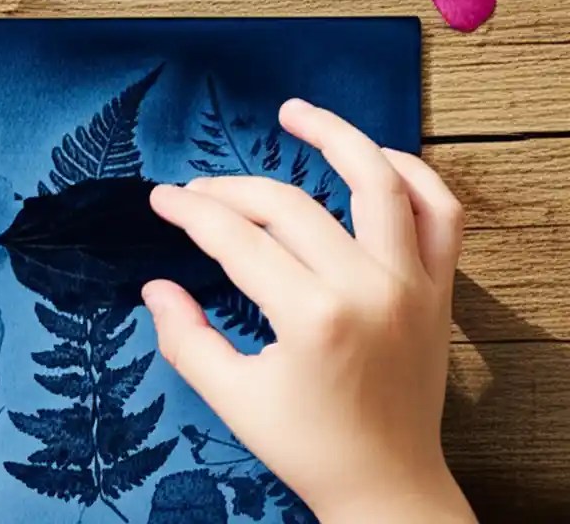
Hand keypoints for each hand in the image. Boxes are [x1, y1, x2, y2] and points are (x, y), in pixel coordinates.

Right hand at [144, 99, 474, 522]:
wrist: (386, 484)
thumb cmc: (308, 446)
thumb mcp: (232, 398)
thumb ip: (186, 337)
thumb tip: (155, 287)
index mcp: (313, 317)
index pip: (237, 239)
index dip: (190, 213)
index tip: (161, 200)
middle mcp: (368, 287)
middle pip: (289, 205)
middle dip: (230, 189)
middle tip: (195, 190)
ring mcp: (411, 283)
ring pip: (378, 181)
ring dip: (336, 137)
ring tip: (296, 112)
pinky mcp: (437, 289)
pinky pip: (439, 212)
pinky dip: (411, 174)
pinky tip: (375, 158)